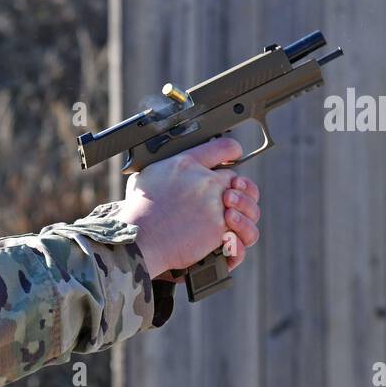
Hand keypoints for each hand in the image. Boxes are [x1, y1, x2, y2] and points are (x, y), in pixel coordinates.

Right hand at [108, 137, 261, 279]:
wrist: (140, 239)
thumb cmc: (138, 211)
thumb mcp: (146, 176)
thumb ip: (166, 167)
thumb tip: (171, 167)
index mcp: (187, 164)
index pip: (223, 147)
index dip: (232, 150)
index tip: (234, 154)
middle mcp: (206, 181)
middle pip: (236, 178)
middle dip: (235, 187)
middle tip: (228, 198)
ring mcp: (216, 205)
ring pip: (248, 205)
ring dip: (243, 211)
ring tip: (230, 218)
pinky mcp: (220, 229)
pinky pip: (242, 231)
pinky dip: (238, 236)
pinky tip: (228, 236)